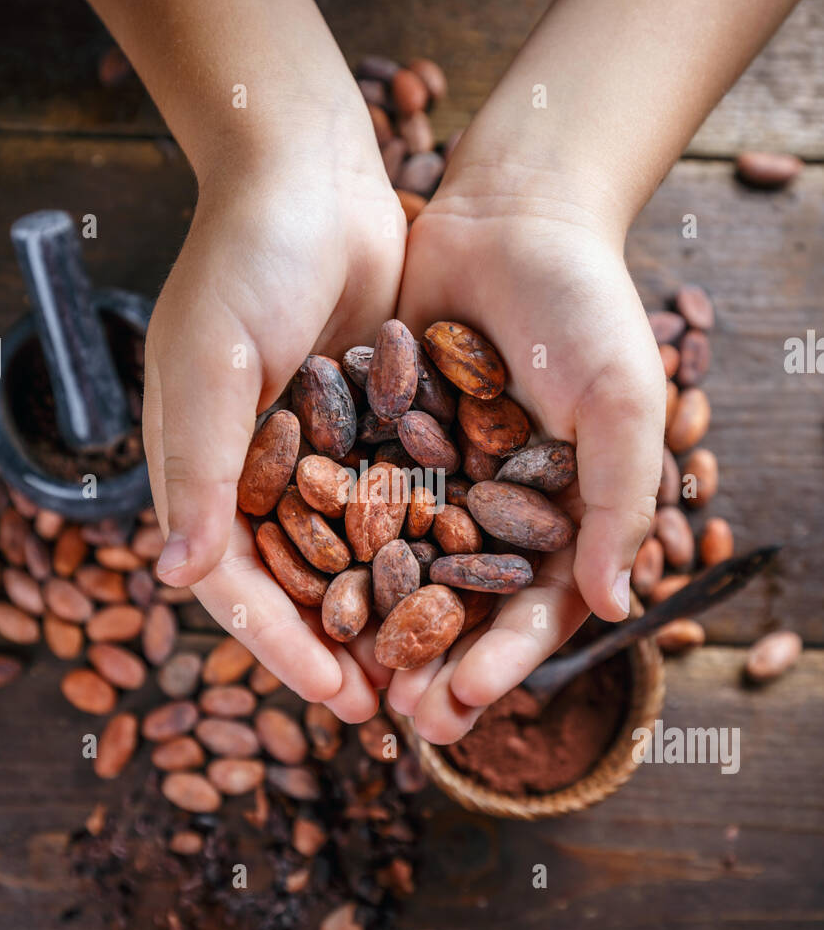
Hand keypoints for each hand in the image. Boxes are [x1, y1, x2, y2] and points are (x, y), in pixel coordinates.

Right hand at [143, 110, 405, 719]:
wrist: (311, 173)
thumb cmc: (246, 258)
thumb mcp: (213, 359)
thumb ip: (202, 467)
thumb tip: (179, 579)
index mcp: (205, 472)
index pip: (239, 586)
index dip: (284, 647)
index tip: (338, 697)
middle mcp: (261, 474)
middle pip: (300, 586)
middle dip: (343, 649)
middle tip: (396, 707)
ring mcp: (320, 452)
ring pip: (354, 556)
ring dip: (389, 611)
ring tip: (437, 666)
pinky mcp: (372, 424)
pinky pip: (396, 500)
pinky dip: (422, 545)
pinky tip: (466, 583)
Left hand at [387, 153, 664, 742]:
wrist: (512, 212)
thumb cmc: (586, 305)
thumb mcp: (623, 400)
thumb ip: (622, 501)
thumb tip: (617, 606)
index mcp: (565, 513)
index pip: (536, 607)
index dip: (505, 658)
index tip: (467, 701)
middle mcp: (495, 507)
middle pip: (463, 606)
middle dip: (434, 663)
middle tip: (403, 716)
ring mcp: (436, 478)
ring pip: (402, 571)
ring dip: (379, 628)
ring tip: (349, 680)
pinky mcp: (380, 441)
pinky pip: (354, 507)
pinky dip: (335, 550)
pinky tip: (307, 592)